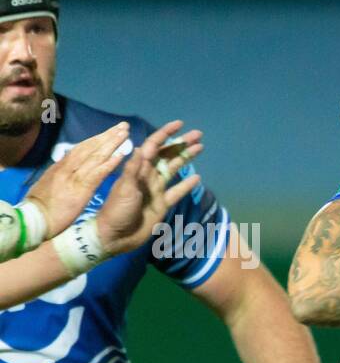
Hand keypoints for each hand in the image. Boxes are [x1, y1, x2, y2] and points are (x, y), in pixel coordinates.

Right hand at [26, 121, 130, 235]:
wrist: (35, 218)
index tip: (109, 132)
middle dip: (107, 135)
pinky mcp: (81, 188)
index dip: (96, 139)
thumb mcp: (48, 184)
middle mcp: (67, 167)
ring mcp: (74, 176)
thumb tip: (64, 166)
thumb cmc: (41, 206)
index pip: (80, 148)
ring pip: (95, 155)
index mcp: (60, 166)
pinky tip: (122, 154)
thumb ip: (59, 174)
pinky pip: (98, 172)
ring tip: (125, 133)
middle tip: (122, 126)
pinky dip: (111, 162)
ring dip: (112, 143)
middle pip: (90, 147)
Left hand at [94, 119, 204, 256]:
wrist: (116, 236)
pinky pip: (176, 191)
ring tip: (200, 148)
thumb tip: (142, 147)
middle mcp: (148, 176)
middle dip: (181, 143)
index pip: (154, 146)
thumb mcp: (124, 188)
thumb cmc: (116, 211)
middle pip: (167, 155)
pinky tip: (197, 177)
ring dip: (186, 158)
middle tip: (198, 135)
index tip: (179, 125)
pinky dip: (186, 185)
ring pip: (173, 169)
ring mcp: (156, 190)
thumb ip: (134, 169)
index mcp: (138, 169)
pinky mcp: (162, 204)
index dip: (166, 134)